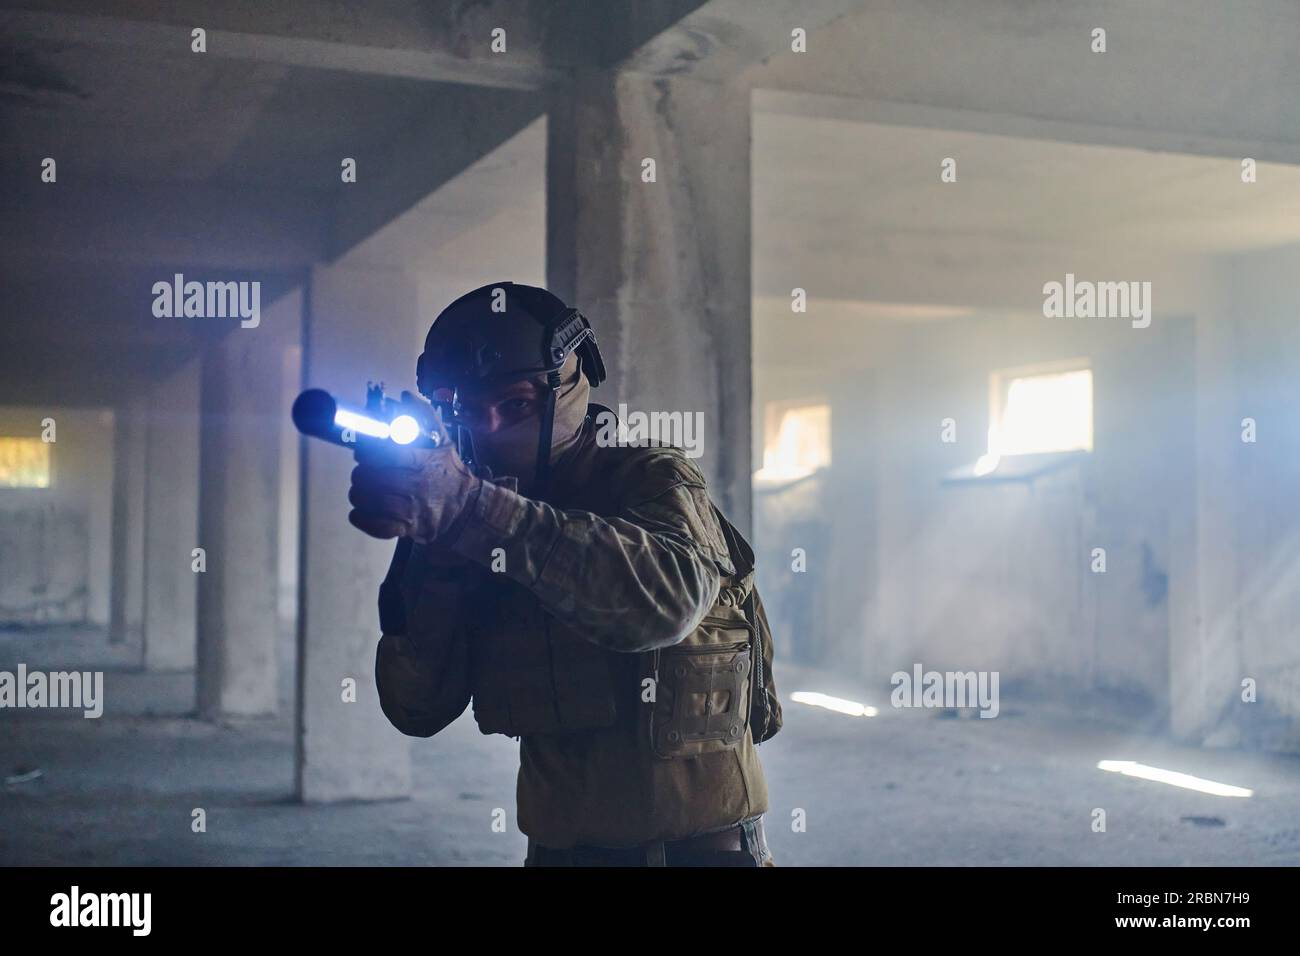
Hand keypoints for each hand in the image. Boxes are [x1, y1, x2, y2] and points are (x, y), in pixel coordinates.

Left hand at [347, 396, 481, 542]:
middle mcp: (415, 486)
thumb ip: (423, 416)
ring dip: (359, 493)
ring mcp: (410, 510)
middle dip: (361, 472)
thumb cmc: (447, 471)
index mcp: (420, 461)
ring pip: (368, 499)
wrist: (465, 505)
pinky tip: (360, 510)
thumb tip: (406, 396)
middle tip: (364, 470)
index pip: (380, 454)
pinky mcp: (406, 528)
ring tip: (362, 488)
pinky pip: (376, 527)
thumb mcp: (441, 440)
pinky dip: (362, 518)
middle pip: (369, 477)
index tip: (363, 451)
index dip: (365, 450)